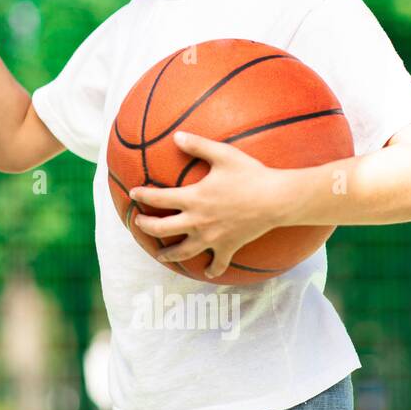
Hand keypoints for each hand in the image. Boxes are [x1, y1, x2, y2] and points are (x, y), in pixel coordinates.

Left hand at [127, 131, 290, 278]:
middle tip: (138, 223)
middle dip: (146, 226)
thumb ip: (198, 145)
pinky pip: (219, 264)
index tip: (134, 194)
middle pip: (162, 229)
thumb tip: (177, 136)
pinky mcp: (229, 246)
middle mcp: (197, 221)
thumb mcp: (223, 155)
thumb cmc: (250, 175)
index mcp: (193, 198)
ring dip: (169, 255)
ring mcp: (212, 237)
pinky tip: (209, 273)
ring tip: (160, 256)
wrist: (277, 199)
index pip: (159, 198)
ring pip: (184, 251)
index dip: (143, 195)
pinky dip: (213, 270)